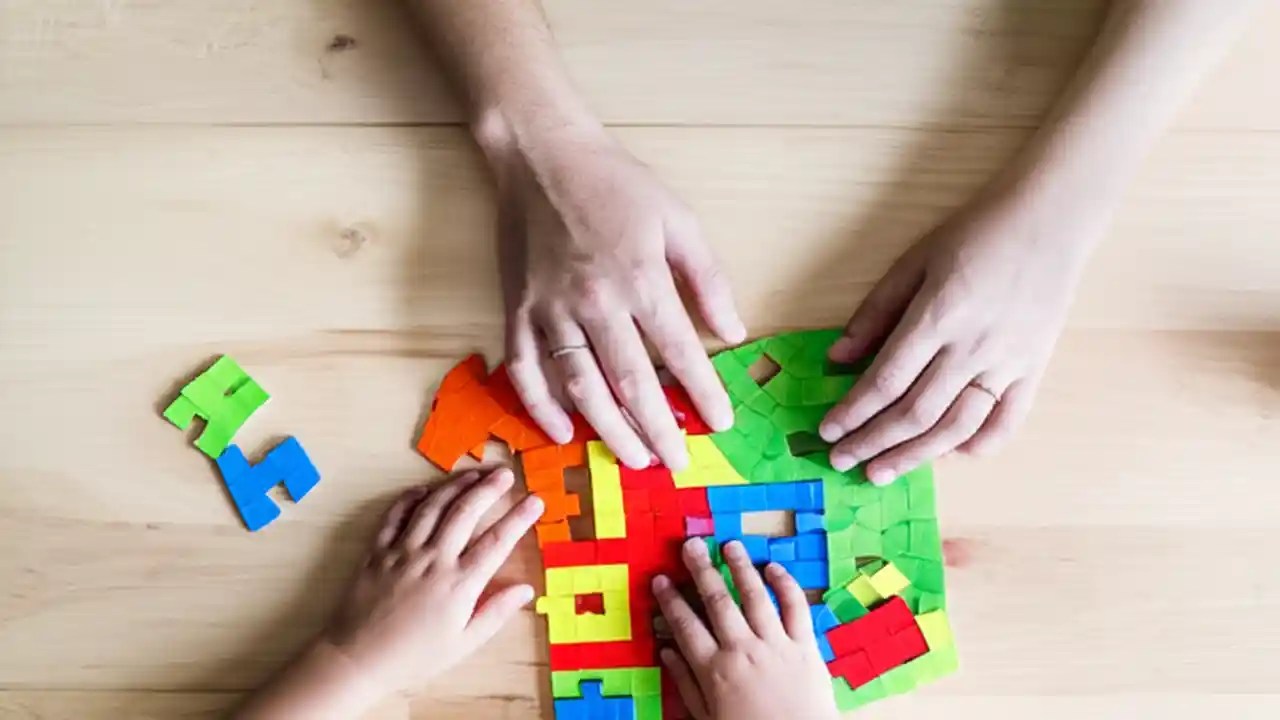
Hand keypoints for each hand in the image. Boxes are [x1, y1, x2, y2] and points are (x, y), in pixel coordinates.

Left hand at [323, 468, 542, 693]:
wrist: (359, 659)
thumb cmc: (415, 656)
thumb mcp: (463, 644)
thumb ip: (495, 612)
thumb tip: (526, 589)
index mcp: (460, 584)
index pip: (497, 541)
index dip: (519, 518)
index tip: (536, 500)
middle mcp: (434, 559)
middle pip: (466, 512)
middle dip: (489, 488)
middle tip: (505, 473)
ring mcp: (404, 551)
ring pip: (434, 506)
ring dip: (456, 485)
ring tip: (474, 473)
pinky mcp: (378, 550)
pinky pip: (396, 514)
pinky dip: (411, 498)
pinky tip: (425, 489)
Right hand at [491, 128, 745, 470]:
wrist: (541, 154)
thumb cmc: (615, 183)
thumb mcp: (678, 219)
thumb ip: (708, 279)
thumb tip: (734, 332)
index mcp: (641, 279)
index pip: (681, 353)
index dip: (703, 394)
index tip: (720, 425)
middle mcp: (595, 303)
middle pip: (631, 384)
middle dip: (657, 431)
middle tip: (675, 464)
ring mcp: (550, 310)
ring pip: (580, 386)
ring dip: (607, 430)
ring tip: (632, 458)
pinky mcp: (516, 310)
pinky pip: (525, 370)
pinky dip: (540, 407)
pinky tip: (562, 433)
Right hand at [652, 539, 838, 719]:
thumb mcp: (707, 717)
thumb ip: (687, 684)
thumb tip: (666, 652)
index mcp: (715, 670)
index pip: (685, 626)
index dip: (670, 600)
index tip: (661, 579)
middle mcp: (743, 650)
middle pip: (717, 601)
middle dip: (701, 570)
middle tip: (691, 545)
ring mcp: (776, 645)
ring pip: (755, 596)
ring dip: (740, 567)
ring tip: (730, 545)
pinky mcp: (805, 646)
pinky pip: (796, 607)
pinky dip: (785, 584)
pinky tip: (773, 567)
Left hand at [819, 181, 1099, 483]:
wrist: (1050, 219)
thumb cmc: (976, 234)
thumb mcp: (914, 261)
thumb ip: (875, 312)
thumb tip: (836, 357)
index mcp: (938, 316)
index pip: (886, 381)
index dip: (853, 412)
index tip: (828, 431)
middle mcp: (973, 347)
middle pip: (915, 412)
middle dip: (873, 442)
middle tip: (843, 461)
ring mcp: (1008, 362)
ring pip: (956, 427)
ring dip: (915, 455)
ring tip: (882, 471)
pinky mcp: (1034, 368)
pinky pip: (1007, 421)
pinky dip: (978, 445)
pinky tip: (949, 454)